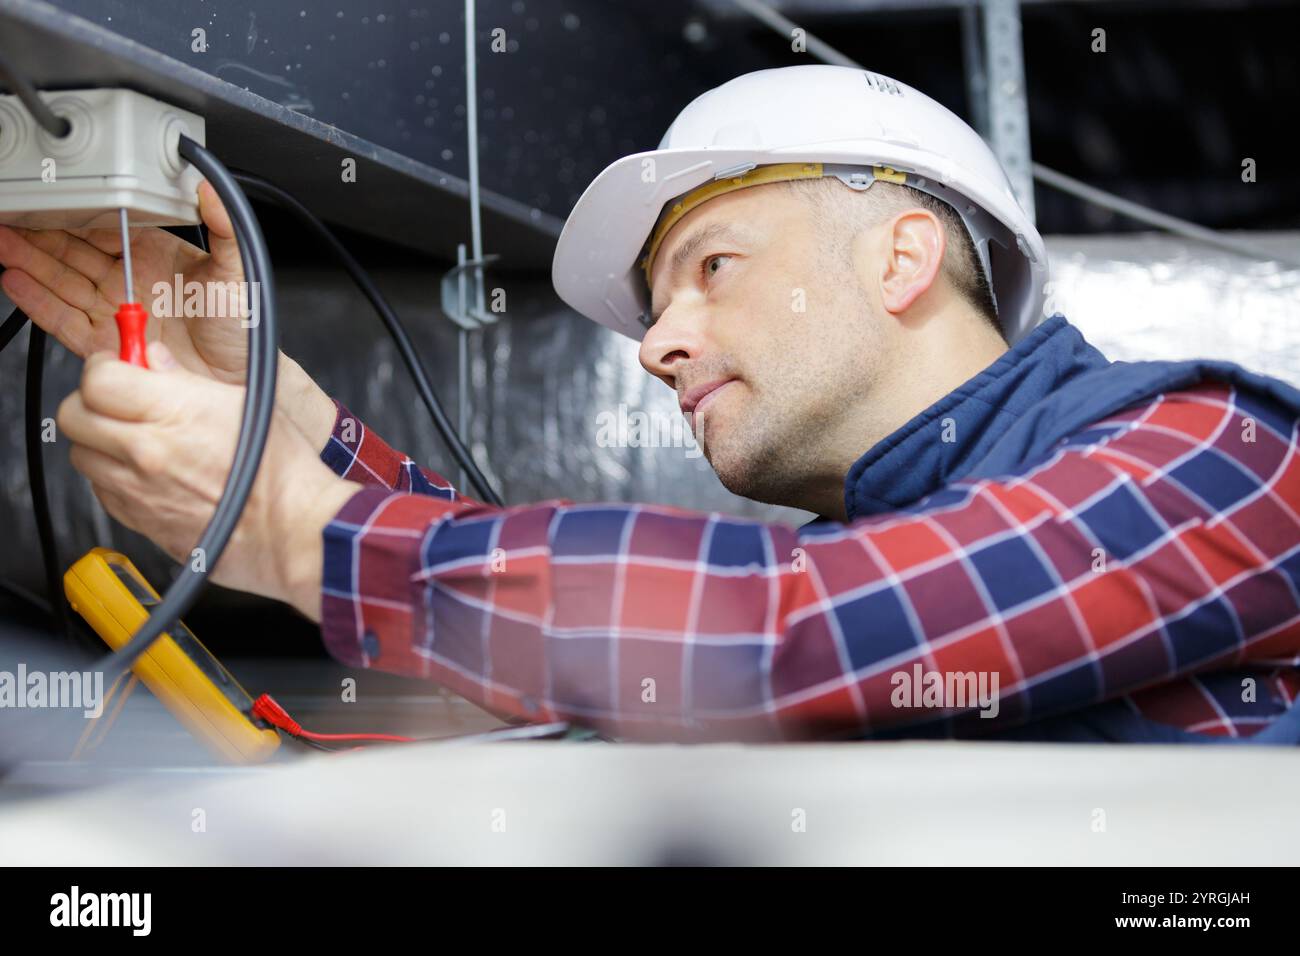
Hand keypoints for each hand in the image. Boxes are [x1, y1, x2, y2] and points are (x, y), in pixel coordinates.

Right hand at [0, 181, 251, 380]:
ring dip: (30, 261)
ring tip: (4, 241)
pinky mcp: (104, 344)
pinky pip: (63, 319)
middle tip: (12, 215)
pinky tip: (16, 281)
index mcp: (155, 256)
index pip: (106, 228)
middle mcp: (129, 282)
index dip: (76, 214)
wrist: (238, 382)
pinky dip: (38, 301)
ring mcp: (114, 313)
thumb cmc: (241, 330)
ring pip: (61, 281)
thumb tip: (209, 188)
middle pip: (73, 251)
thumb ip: (225, 226)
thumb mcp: (238, 271)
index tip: (50, 198)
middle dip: (39, 233)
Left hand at [57, 342, 358, 619]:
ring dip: (100, 442)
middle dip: (91, 402)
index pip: (97, 379)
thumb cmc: (280, 472)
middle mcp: (145, 454)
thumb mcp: (244, 402)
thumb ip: (185, 380)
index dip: (103, 367)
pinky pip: (103, 494)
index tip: (117, 366)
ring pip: (82, 456)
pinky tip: (145, 473)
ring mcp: (139, 492)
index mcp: (171, 415)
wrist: (293, 530)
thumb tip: (154, 361)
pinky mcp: (142, 523)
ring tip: (134, 439)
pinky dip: (114, 479)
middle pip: (74, 416)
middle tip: (117, 400)